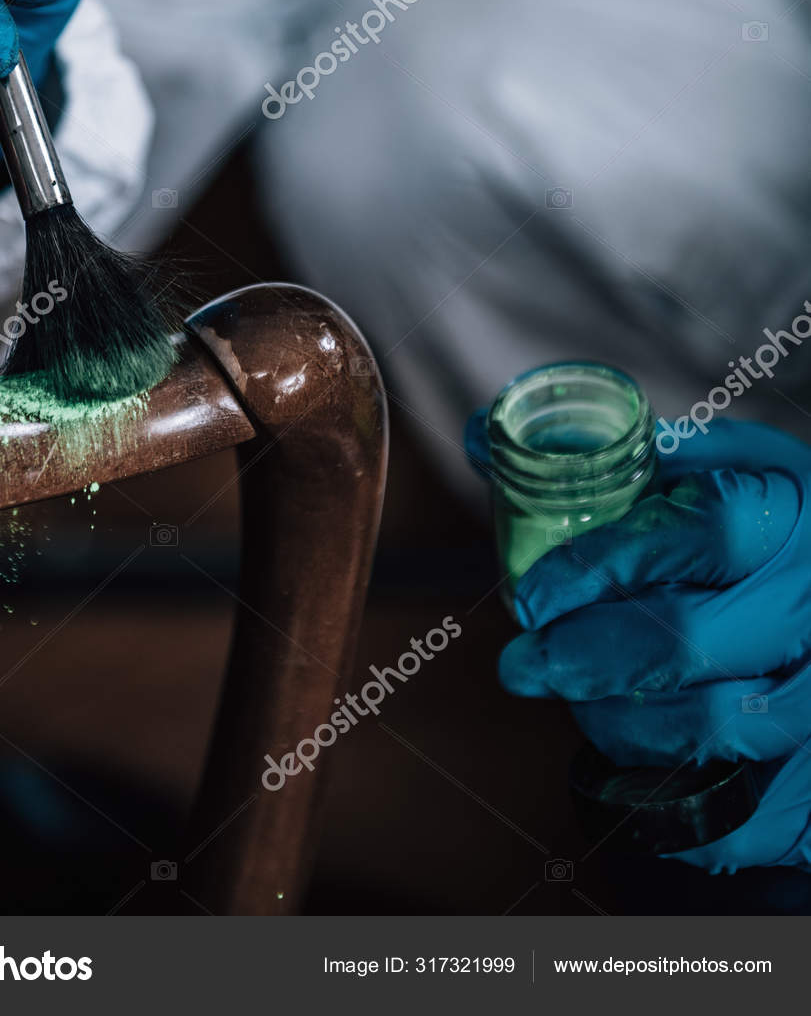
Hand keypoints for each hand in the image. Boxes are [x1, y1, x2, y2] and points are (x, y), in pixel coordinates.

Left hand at [466, 410, 810, 871]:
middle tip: (523, 665)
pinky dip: (676, 810)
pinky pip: (746, 817)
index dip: (602, 564)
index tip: (531, 594)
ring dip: (617, 725)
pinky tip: (633, 773)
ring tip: (576, 707)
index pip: (697, 530)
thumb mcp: (709, 466)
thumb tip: (477, 438)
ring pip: (710, 727)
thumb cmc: (764, 526)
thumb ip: (605, 454)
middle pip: (689, 641)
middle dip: (583, 658)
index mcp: (788, 512)